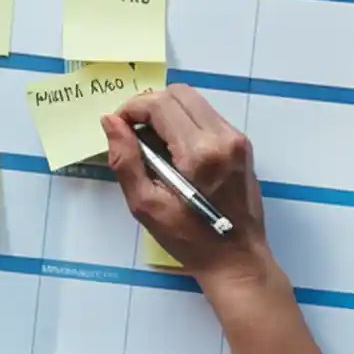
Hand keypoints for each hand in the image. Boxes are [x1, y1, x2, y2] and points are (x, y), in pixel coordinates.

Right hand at [101, 84, 273, 293]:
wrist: (237, 260)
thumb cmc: (189, 240)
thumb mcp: (146, 205)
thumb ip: (125, 160)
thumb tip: (110, 122)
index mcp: (199, 153)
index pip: (159, 104)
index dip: (131, 108)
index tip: (119, 128)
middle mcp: (223, 137)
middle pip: (178, 93)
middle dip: (149, 105)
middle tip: (134, 134)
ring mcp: (237, 139)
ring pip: (194, 101)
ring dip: (167, 112)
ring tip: (153, 144)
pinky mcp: (242, 145)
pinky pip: (206, 116)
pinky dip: (184, 122)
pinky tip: (175, 151)